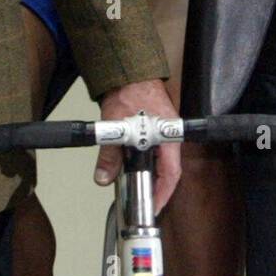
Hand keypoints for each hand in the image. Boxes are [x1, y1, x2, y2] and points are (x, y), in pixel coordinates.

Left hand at [95, 79, 181, 213]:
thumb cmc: (128, 91)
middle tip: (143, 203)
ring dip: (149, 174)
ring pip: (159, 160)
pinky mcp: (153, 126)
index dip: (163, 193)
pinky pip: (152, 150)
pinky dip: (143, 161)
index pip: (171, 173)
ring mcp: (162, 130)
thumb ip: (109, 153)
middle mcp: (169, 135)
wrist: (128, 67)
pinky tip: (131, 166)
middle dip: (155, 188)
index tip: (153, 207)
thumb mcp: (115, 125)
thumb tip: (103, 178)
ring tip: (136, 189)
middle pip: (167, 169)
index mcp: (167, 135)